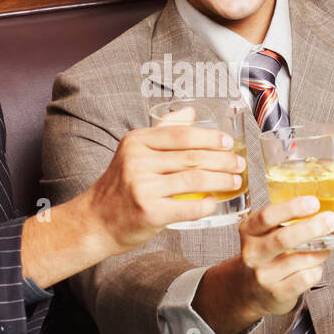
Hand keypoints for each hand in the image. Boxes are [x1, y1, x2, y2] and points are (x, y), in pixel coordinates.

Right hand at [84, 121, 245, 254]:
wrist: (95, 222)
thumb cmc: (120, 186)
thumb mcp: (133, 151)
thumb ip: (162, 130)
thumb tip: (191, 111)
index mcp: (136, 142)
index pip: (181, 134)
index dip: (209, 137)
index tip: (228, 143)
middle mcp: (137, 161)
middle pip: (192, 157)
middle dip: (222, 160)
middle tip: (239, 164)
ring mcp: (143, 187)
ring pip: (194, 180)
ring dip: (221, 181)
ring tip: (234, 182)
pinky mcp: (149, 212)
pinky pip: (188, 208)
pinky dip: (206, 205)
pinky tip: (215, 203)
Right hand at [192, 197, 333, 333]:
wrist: (249, 291)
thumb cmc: (266, 255)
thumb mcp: (266, 234)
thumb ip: (289, 222)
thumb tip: (331, 212)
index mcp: (249, 232)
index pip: (267, 217)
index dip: (292, 208)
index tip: (314, 202)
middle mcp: (253, 254)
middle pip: (283, 239)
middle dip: (312, 228)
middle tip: (331, 220)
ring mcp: (264, 276)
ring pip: (301, 259)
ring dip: (321, 251)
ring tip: (325, 247)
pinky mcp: (277, 293)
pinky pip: (307, 277)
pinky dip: (317, 269)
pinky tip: (314, 267)